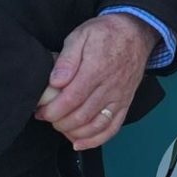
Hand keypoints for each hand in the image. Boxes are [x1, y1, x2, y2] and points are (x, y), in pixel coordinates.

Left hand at [36, 13, 154, 150]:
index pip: (71, 99)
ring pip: (95, 125)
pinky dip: (96, 140)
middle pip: (81, 115)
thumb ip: (67, 59)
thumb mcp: (81, 35)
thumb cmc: (105, 33)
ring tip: (60, 126)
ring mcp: (119, 97)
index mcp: (96, 69)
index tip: (41, 111)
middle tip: (46, 117)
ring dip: (74, 132)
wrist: (135, 32)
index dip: (53, 110)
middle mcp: (109, 87)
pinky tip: (79, 143)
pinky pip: (112, 128)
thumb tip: (55, 81)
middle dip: (59, 122)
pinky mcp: (125, 103)